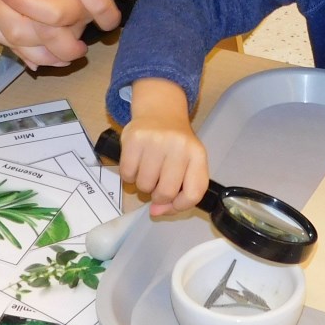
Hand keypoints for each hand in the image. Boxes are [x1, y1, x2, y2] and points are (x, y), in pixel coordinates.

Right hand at [0, 0, 128, 67]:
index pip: (96, 4)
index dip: (109, 18)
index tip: (111, 20)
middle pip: (59, 28)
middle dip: (73, 47)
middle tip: (83, 48)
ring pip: (30, 37)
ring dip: (47, 55)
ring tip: (62, 56)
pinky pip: (4, 32)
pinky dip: (18, 49)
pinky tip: (34, 55)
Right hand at [119, 79, 208, 214]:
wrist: (160, 111)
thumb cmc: (175, 144)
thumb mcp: (187, 163)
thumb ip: (179, 192)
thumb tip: (155, 212)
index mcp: (197, 154)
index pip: (193, 193)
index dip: (180, 206)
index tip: (172, 203)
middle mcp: (179, 146)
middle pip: (166, 193)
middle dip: (158, 196)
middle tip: (157, 184)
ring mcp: (156, 141)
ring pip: (144, 186)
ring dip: (143, 185)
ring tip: (147, 170)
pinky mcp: (134, 138)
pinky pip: (127, 175)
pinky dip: (129, 176)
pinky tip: (136, 164)